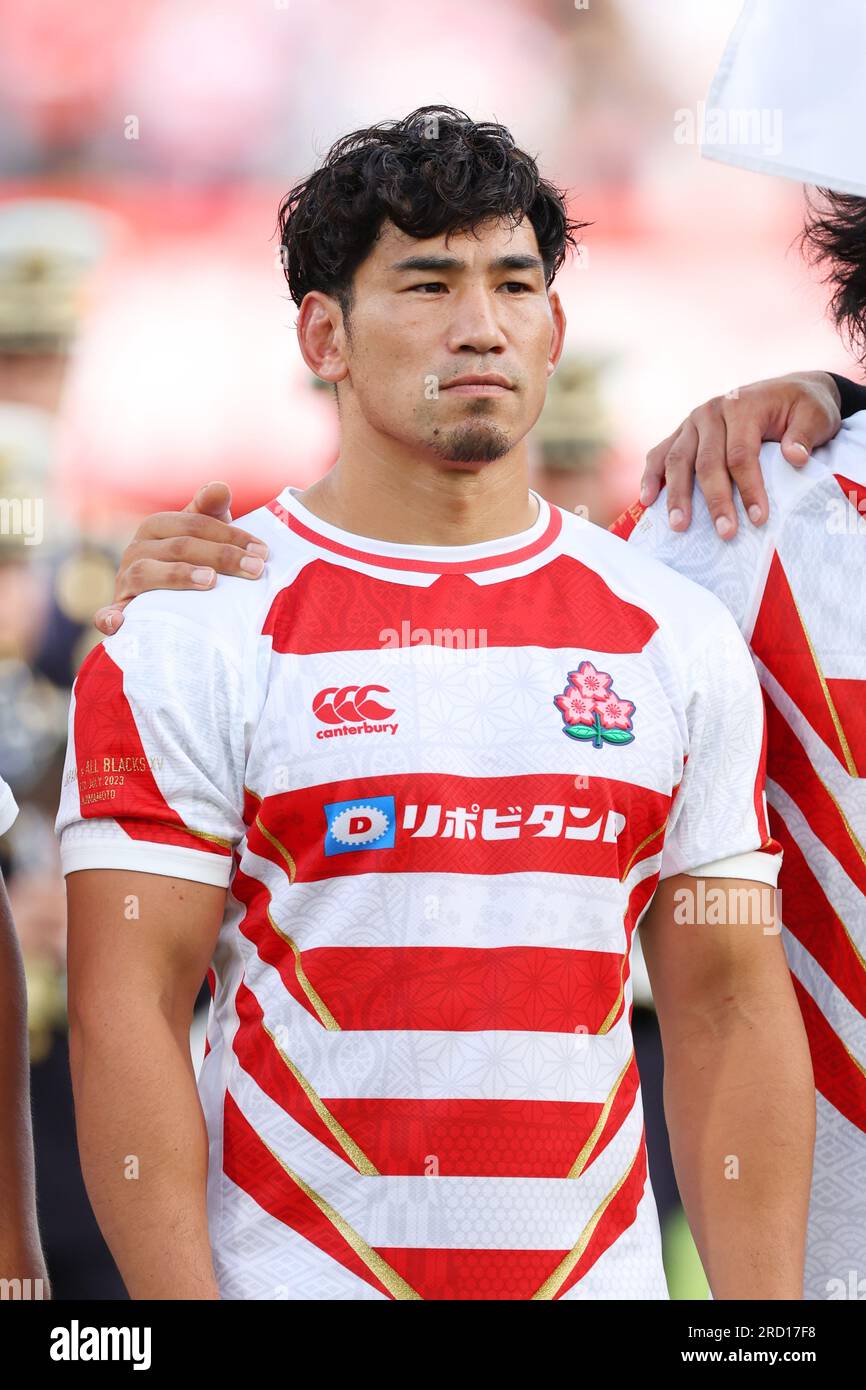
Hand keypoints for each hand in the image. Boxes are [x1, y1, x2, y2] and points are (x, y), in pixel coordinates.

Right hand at [93, 482, 268, 635]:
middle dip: (221, 556)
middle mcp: (137, 549)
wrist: (157, 598)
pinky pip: (107, 615)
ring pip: (146, 573)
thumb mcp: (199, 534)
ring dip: (177, 576)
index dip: (231, 535)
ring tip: (211, 581)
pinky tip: (120, 623)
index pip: (196, 525)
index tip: (263, 552)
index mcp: (157, 527)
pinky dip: (110, 618)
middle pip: (179, 547)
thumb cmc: (188, 561)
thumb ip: (210, 511)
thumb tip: (221, 487)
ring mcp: (125, 580)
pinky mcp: (118, 611)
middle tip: (255, 570)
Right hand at [640, 371, 842, 538]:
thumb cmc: (801, 408)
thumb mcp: (816, 414)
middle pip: (706, 462)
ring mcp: (691, 422)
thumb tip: (794, 457)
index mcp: (742, 406)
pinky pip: (660, 454)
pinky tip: (647, 501)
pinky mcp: (681, 433)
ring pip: (677, 460)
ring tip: (679, 526)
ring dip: (676, 496)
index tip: (758, 519)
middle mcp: (711, 412)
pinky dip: (650, 477)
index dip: (749, 488)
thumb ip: (805, 434)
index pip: (740, 454)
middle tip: (724, 532)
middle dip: (715, 500)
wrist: (787, 391)